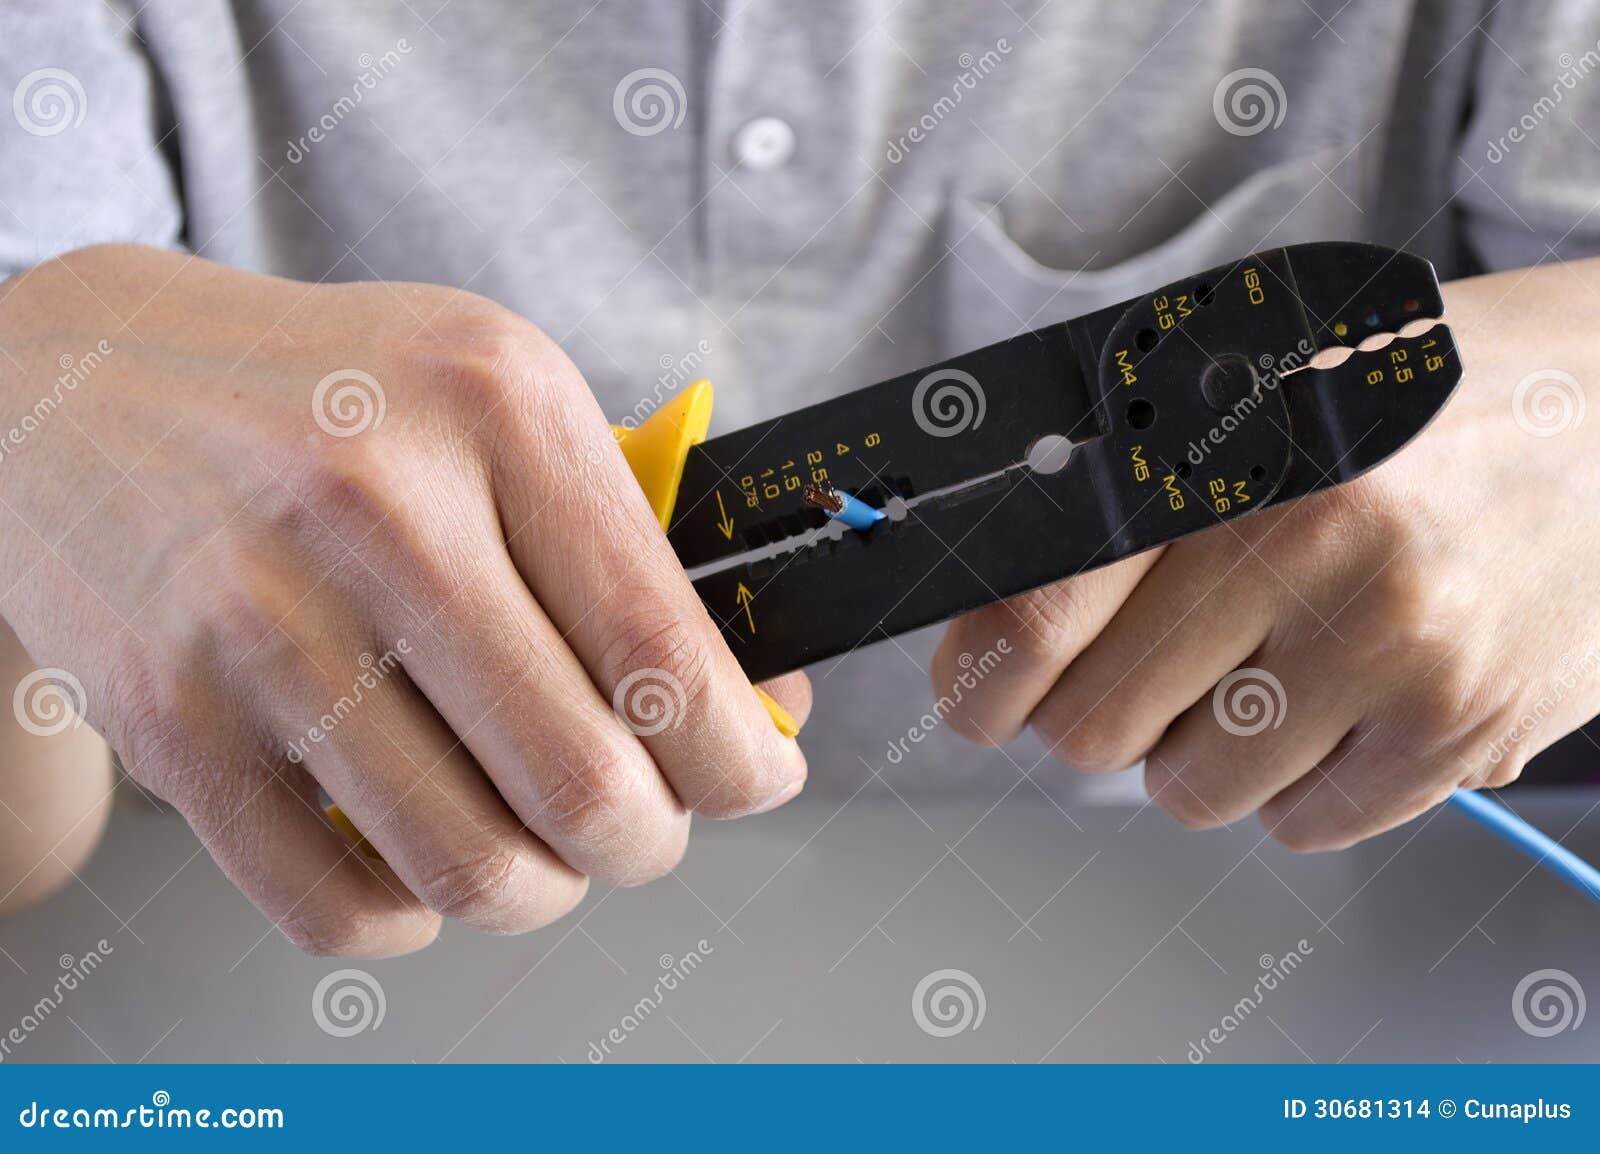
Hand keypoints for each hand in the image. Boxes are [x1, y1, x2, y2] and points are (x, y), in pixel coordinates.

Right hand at [0, 245, 807, 954]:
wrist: (72, 387)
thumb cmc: (325, 400)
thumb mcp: (495, 394)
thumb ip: (628, 542)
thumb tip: (755, 701)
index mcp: (497, 408)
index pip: (668, 647)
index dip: (742, 756)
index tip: (759, 778)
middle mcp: (380, 510)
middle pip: (588, 785)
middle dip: (651, 840)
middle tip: (645, 825)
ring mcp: (260, 621)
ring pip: (475, 869)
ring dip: (541, 889)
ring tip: (538, 844)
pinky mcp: (173, 720)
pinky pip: (339, 909)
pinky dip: (414, 920)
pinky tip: (424, 863)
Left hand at [935, 258, 1599, 849]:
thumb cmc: (1432, 392)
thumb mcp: (1267, 377)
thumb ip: (1129, 482)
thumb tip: (996, 613)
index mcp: (1241, 447)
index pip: (1046, 610)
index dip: (981, 674)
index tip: (975, 693)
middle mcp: (1318, 551)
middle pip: (1098, 728)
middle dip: (1095, 712)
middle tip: (1140, 667)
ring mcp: (1400, 652)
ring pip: (1191, 792)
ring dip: (1198, 749)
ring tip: (1264, 664)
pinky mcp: (1466, 732)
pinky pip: (1303, 826)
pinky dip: (1294, 785)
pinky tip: (1336, 701)